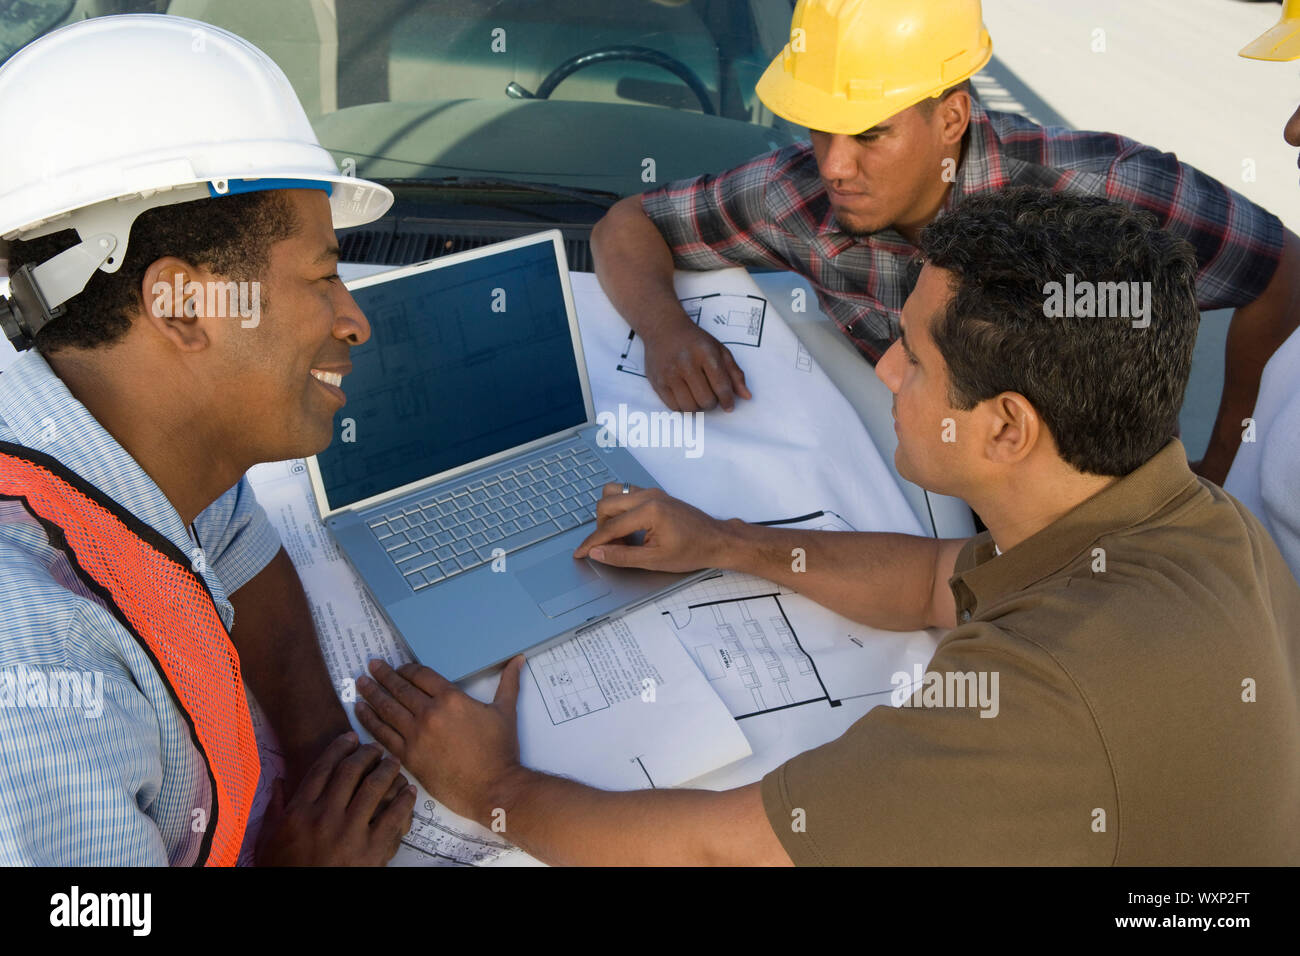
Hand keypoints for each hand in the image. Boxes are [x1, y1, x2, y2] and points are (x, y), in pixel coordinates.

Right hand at [255, 731, 414, 865]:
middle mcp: (325, 816)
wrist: (300, 902)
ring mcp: (349, 832)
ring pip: (374, 788)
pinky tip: (409, 792)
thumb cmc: (284, 869)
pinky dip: (403, 800)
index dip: (339, 747)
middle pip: (350, 771)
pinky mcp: (371, 851)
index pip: (323, 768)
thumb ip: (275, 808)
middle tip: (376, 748)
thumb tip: (280, 782)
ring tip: (394, 763)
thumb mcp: (269, 839)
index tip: (351, 737)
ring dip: (388, 770)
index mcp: (300, 811)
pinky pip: (393, 817)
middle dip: (366, 753)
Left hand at [355, 657, 525, 826]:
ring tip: (360, 684)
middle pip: (399, 689)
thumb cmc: (501, 751)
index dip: (406, 669)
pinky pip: (383, 735)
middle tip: (370, 666)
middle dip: (382, 675)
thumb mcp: (506, 711)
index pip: (420, 675)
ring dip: (371, 694)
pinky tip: (361, 712)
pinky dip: (370, 722)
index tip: (397, 667)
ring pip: (387, 709)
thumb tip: (518, 659)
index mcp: (451, 699)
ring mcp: (416, 736)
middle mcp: (429, 714)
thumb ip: (509, 683)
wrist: (493, 788)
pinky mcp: (409, 757)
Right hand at [572, 484, 731, 571]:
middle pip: (606, 504)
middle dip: (601, 527)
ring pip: (614, 494)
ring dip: (609, 515)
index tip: (580, 553)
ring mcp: (652, 492)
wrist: (716, 540)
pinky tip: (630, 530)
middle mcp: (648, 496)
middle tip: (609, 548)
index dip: (592, 543)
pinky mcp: (655, 494)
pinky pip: (627, 495)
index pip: (610, 527)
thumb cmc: (693, 550)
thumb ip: (622, 557)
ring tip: (620, 537)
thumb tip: (598, 553)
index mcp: (649, 511)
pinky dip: (620, 511)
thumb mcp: (655, 560)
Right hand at [643, 322, 751, 411]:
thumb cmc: (695, 341)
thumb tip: (746, 396)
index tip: (729, 406)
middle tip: (710, 396)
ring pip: (689, 407)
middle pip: (705, 400)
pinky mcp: (657, 382)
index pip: (721, 386)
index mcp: (706, 353)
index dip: (728, 400)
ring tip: (697, 396)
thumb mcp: (719, 350)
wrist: (663, 329)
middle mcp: (686, 363)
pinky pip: (674, 407)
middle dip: (712, 403)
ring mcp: (670, 374)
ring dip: (697, 407)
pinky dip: (683, 407)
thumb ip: (734, 373)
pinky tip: (685, 396)